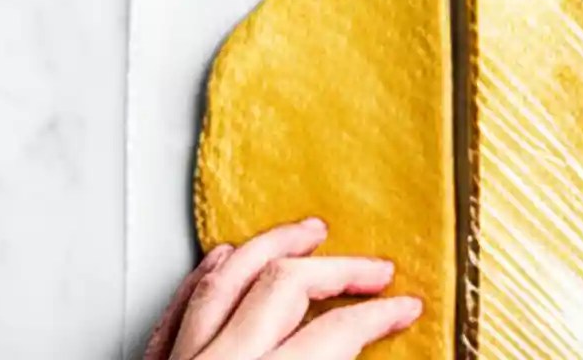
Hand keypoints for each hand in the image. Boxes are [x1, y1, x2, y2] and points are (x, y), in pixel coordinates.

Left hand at [144, 218, 421, 359]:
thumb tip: (362, 352)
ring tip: (305, 234)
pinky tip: (222, 259)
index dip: (379, 315)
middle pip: (284, 287)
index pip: (336, 331)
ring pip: (225, 281)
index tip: (405, 307)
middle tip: (375, 271)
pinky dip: (206, 277)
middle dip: (338, 270)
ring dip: (272, 249)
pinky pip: (178, 307)